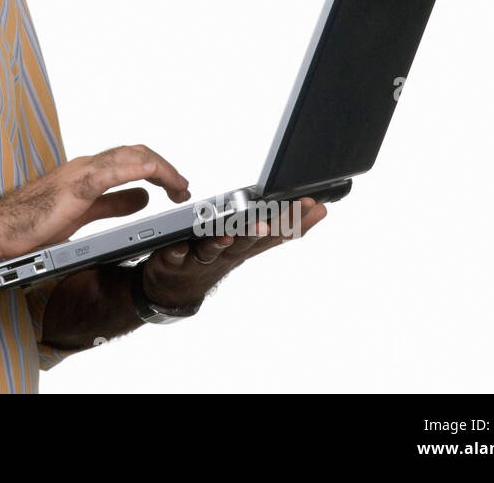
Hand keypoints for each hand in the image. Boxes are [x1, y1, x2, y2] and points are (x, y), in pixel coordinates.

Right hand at [0, 144, 189, 261]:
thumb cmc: (32, 222)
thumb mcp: (85, 214)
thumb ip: (114, 204)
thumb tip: (143, 199)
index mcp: (88, 172)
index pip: (132, 159)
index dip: (159, 169)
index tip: (176, 187)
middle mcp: (86, 165)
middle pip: (136, 152)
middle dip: (166, 167)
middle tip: (184, 188)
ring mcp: (80, 173)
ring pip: (129, 156)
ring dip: (160, 167)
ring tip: (179, 184)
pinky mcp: (74, 187)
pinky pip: (110, 171)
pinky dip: (135, 167)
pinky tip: (152, 172)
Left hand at [140, 197, 328, 309]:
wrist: (178, 288)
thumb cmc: (220, 258)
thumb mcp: (254, 243)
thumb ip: (284, 228)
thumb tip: (319, 210)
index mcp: (246, 246)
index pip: (274, 232)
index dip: (293, 220)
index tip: (312, 204)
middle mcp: (227, 254)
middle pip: (246, 243)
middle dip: (258, 232)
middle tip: (268, 222)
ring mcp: (201, 260)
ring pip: (212, 251)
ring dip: (220, 243)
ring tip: (227, 234)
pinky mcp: (173, 261)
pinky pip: (174, 256)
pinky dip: (176, 251)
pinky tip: (179, 245)